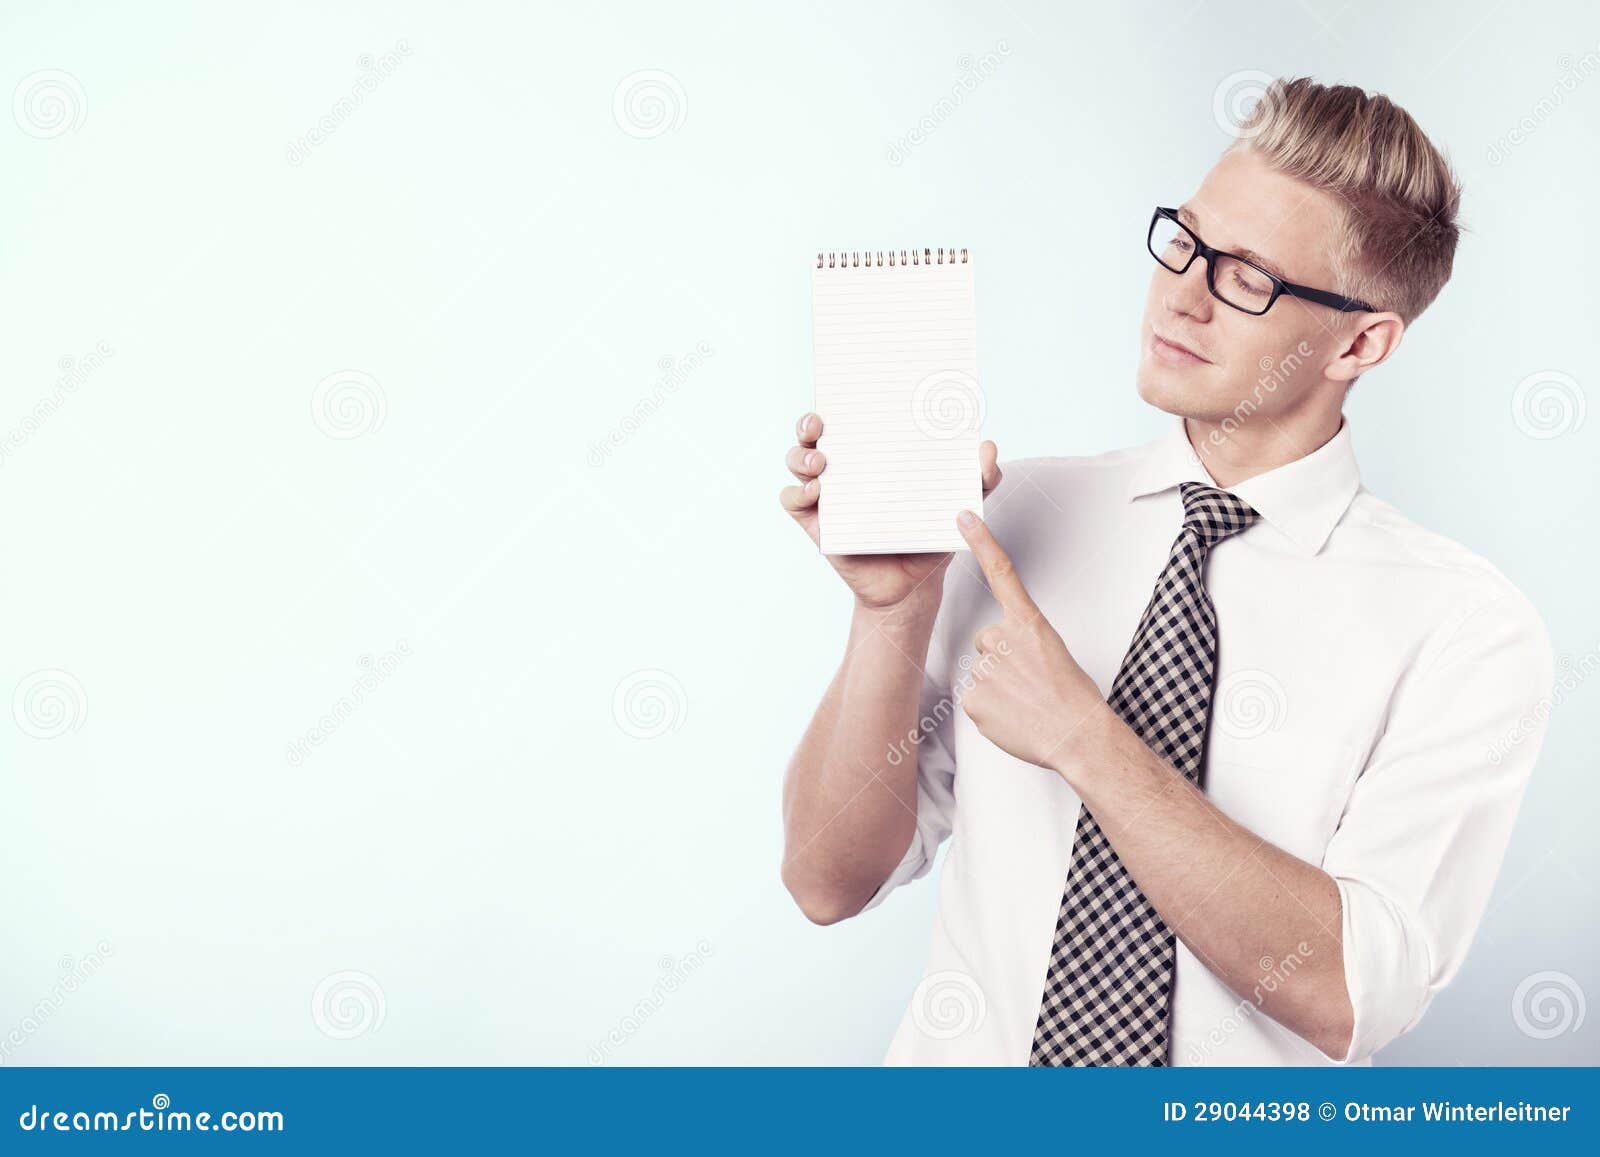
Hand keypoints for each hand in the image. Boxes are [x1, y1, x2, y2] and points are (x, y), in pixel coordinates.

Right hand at [780, 413, 1001, 615]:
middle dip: (809, 423)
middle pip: (812, 435)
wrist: (914, 585)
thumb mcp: (960, 505)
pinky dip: (797, 493)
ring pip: (796, 463)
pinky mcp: (816, 524)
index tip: (844, 394)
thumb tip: (987, 446)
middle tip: (819, 424)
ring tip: (820, 462)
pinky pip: (792, 501)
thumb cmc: (930, 536)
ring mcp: (826, 496)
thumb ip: (980, 479)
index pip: (851, 420)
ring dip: (801, 456)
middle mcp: (844, 470)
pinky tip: (817, 494)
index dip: (840, 402)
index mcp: (873, 456)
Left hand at [956, 510, 1110, 776]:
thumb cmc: (1072, 697)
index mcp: (1028, 624)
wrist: (1076, 735)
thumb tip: (1003, 658)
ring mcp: (984, 668)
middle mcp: (1001, 639)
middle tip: (1030, 681)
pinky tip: (1014, 716)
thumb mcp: (1053, 653)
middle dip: (1003, 659)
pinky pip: (976, 698)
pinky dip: (991, 708)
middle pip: (988, 641)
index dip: (981, 542)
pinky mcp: (972, 697)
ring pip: (983, 672)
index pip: (1001, 573)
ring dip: (999, 686)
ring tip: (1025, 702)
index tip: (964, 518)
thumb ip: (1022, 643)